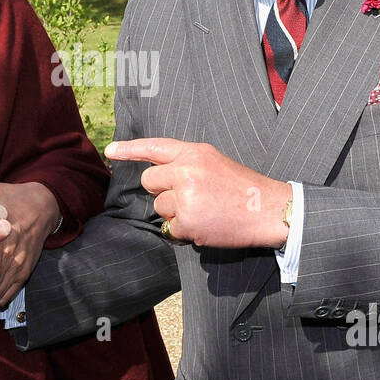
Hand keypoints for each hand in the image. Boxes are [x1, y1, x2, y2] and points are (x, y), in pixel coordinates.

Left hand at [104, 138, 290, 248]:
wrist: (268, 209)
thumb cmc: (241, 187)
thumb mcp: (213, 161)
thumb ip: (185, 162)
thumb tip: (157, 172)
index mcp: (193, 152)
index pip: (154, 147)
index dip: (129, 149)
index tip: (111, 151)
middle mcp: (186, 171)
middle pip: (149, 182)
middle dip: (162, 191)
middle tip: (189, 196)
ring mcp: (185, 197)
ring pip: (159, 208)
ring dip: (175, 213)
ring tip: (203, 211)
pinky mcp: (188, 221)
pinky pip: (171, 229)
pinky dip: (184, 232)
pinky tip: (206, 226)